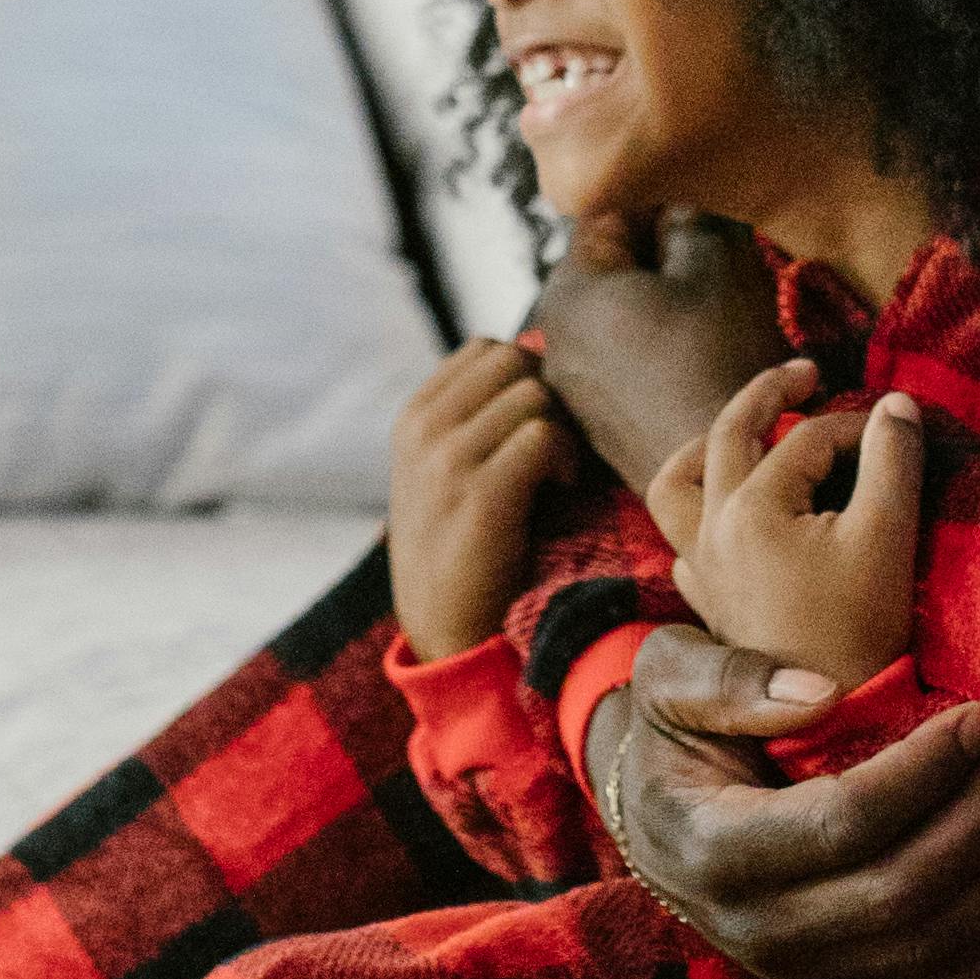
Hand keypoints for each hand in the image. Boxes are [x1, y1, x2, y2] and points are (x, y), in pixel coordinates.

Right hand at [386, 337, 564, 662]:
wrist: (446, 632)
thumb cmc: (462, 547)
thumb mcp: (445, 470)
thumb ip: (477, 414)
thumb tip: (538, 346)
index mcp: (413, 417)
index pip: (488, 350)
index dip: (527, 380)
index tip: (532, 430)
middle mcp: (423, 430)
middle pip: (515, 363)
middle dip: (548, 400)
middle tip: (552, 453)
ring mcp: (446, 460)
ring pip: (535, 396)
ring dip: (561, 433)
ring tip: (555, 479)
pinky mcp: (479, 495)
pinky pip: (544, 437)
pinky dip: (566, 462)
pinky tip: (559, 494)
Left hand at [533, 209, 781, 497]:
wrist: (725, 474)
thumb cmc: (722, 362)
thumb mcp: (718, 264)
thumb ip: (691, 215)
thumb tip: (679, 201)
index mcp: (567, 289)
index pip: (610, 213)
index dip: (666, 207)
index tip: (708, 225)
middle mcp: (551, 337)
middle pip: (610, 267)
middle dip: (661, 260)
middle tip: (718, 271)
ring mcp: (571, 387)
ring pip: (619, 317)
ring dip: (662, 308)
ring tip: (714, 322)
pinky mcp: (597, 424)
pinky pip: (624, 364)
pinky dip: (657, 354)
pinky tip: (699, 367)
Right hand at [589, 626, 979, 978]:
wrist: (660, 819)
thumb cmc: (678, 732)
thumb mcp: (669, 679)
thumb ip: (725, 679)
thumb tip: (822, 693)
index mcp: (713, 850)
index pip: (843, 823)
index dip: (924, 773)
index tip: (978, 718)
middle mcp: (758, 931)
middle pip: (900, 896)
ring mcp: (806, 974)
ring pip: (933, 957)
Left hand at [647, 361, 923, 694]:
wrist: (836, 718)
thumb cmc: (864, 630)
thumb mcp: (889, 536)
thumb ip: (894, 458)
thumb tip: (897, 403)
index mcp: (751, 508)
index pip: (808, 437)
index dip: (860, 426)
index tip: (901, 431)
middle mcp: (711, 530)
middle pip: (727, 434)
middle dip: (768, 394)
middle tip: (805, 374)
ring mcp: (703, 567)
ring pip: (677, 484)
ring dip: (707, 447)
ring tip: (742, 430)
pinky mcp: (710, 601)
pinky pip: (682, 538)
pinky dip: (702, 508)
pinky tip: (732, 511)